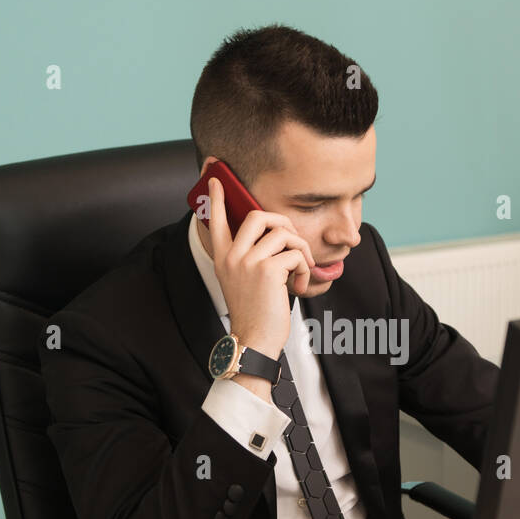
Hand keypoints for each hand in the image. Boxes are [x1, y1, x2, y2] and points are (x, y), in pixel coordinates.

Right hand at [205, 175, 314, 360]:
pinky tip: (298, 285)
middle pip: (258, 215)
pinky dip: (304, 268)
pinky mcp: (267, 270)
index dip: (217, 197)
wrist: (254, 340)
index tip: (216, 178)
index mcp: (224, 258)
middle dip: (283, 223)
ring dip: (300, 250)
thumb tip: (275, 236)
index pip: (215, 219)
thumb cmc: (255, 313)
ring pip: (283, 233)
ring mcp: (248, 262)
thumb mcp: (245, 281)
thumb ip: (252, 257)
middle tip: (293, 242)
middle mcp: (232, 256)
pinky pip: (295, 253)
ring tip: (300, 270)